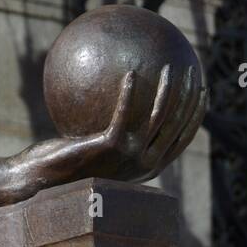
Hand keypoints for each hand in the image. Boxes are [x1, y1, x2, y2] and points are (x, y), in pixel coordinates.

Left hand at [10, 64, 206, 194]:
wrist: (44, 178)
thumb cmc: (68, 159)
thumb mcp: (100, 147)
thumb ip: (118, 131)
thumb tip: (124, 100)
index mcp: (149, 166)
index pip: (182, 138)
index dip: (195, 114)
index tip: (201, 91)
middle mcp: (146, 164)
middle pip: (176, 125)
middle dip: (188, 97)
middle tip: (191, 72)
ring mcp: (129, 156)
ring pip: (158, 118)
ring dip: (166, 90)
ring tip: (168, 68)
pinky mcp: (110, 146)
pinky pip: (124, 113)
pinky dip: (129, 93)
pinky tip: (130, 73)